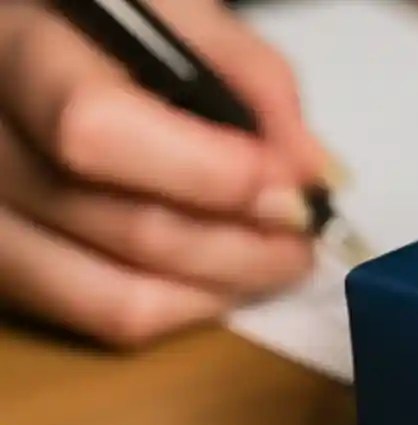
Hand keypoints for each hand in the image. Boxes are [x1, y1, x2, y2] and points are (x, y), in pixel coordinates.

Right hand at [0, 0, 330, 346]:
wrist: (49, 57)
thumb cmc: (120, 36)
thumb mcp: (184, 20)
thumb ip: (253, 80)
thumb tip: (308, 172)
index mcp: (17, 54)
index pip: (96, 129)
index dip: (209, 172)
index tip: (290, 186)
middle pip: (127, 228)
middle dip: (245, 241)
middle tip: (305, 228)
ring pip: (120, 296)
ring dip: (228, 284)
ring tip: (278, 254)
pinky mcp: (12, 274)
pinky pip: (108, 320)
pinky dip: (188, 308)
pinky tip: (223, 274)